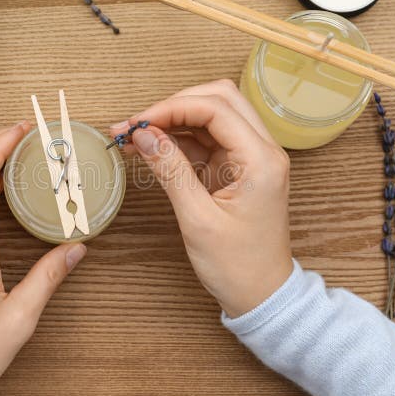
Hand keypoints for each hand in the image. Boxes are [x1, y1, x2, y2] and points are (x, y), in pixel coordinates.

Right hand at [111, 80, 292, 316]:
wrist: (261, 295)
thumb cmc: (238, 266)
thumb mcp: (197, 220)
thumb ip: (170, 171)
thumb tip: (142, 135)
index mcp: (262, 160)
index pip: (217, 108)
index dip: (172, 108)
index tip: (137, 123)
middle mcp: (261, 150)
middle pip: (217, 99)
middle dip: (172, 106)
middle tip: (133, 125)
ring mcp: (249, 157)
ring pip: (210, 116)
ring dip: (172, 120)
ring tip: (132, 136)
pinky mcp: (236, 168)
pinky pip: (206, 139)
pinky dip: (177, 139)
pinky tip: (150, 148)